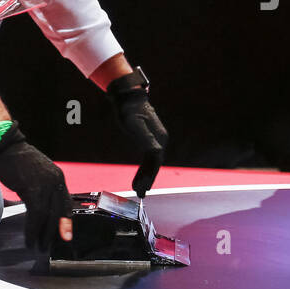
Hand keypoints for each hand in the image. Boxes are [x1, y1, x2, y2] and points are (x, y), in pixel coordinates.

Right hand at [0, 125, 73, 251]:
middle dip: (54, 231)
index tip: (66, 236)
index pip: (66, 203)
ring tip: (36, 246)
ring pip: (47, 215)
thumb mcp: (35, 175)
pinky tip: (29, 238)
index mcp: (58, 177)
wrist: (5, 147)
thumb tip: (42, 208)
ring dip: (41, 234)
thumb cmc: (16, 162)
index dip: (65, 221)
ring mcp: (46, 184)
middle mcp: (56, 180)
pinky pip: (36, 214)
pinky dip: (32, 228)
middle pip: (58, 212)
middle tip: (47, 246)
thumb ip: (42, 189)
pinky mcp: (33, 188)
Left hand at [107, 77, 166, 197]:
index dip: (149, 176)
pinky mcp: (150, 137)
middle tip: (140, 193)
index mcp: (159, 137)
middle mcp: (161, 139)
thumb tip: (156, 152)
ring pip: (153, 162)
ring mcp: (157, 138)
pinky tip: (140, 175)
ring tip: (139, 188)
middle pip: (156, 164)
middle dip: (148, 179)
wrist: (128, 95)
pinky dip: (145, 167)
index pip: (155, 161)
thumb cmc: (129, 109)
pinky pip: (149, 157)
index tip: (141, 187)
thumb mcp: (134, 123)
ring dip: (147, 175)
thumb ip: (145, 137)